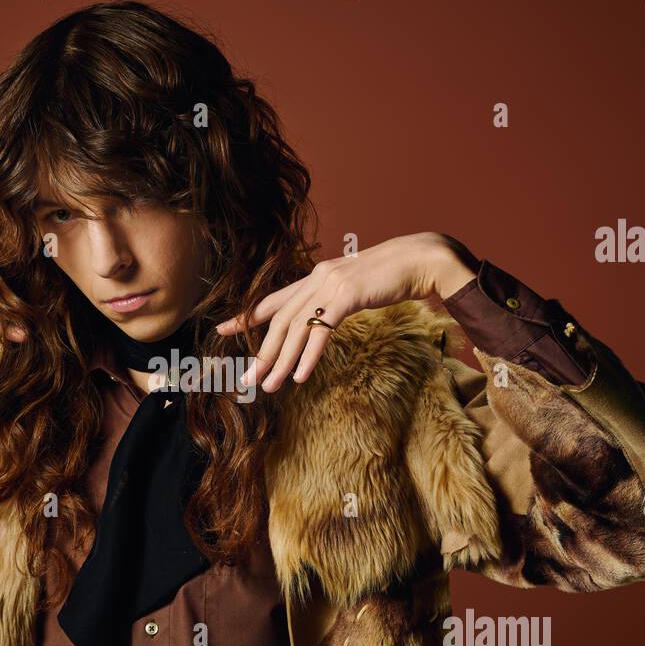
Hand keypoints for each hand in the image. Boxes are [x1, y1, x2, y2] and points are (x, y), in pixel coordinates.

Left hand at [214, 232, 477, 392]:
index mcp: (315, 276)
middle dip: (262, 352)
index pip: (273, 299)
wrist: (420, 259)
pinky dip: (308, 356)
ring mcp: (331, 286)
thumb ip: (333, 298)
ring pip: (296, 330)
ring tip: (269, 386)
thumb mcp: (354, 286)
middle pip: (280, 321)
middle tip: (247, 378)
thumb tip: (322, 316)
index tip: (223, 329)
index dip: (247, 315)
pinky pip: (322, 332)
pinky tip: (299, 375)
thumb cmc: (391, 276)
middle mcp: (317, 278)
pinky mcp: (347, 296)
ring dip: (281, 361)